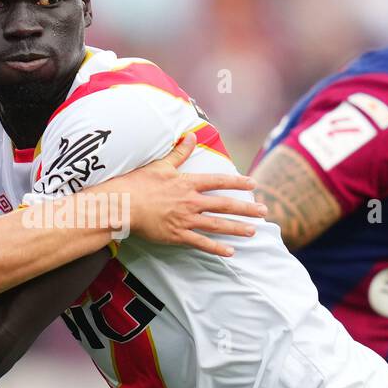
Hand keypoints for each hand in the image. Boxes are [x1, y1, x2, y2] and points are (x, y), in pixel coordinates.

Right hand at [103, 133, 265, 256]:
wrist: (123, 205)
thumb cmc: (138, 183)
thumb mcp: (161, 164)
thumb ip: (179, 152)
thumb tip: (192, 135)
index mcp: (188, 183)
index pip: (219, 181)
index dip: (238, 182)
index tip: (253, 184)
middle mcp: (191, 201)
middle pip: (224, 205)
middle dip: (246, 208)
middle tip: (264, 211)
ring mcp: (185, 220)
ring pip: (217, 225)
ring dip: (237, 228)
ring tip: (253, 231)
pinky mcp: (177, 235)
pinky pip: (200, 243)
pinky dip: (216, 248)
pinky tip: (230, 252)